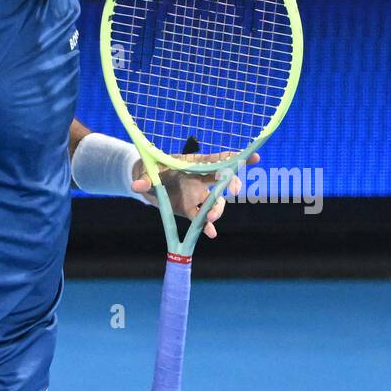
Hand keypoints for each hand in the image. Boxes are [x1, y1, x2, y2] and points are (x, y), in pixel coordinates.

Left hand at [130, 151, 259, 238]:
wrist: (145, 184)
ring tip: (210, 217)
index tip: (252, 157)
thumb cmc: (150, 170)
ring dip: (217, 210)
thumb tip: (137, 186)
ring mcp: (198, 196)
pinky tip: (211, 233)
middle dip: (232, 183)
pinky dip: (208, 226)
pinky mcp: (192, 210)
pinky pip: (203, 219)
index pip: (217, 159)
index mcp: (194, 164)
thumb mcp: (147, 172)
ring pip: (216, 202)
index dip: (235, 158)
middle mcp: (201, 180)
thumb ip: (145, 179)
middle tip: (233, 190)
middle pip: (224, 180)